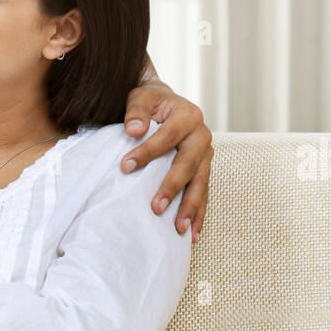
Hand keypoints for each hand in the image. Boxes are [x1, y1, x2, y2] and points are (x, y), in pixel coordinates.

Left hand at [120, 80, 212, 242]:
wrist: (166, 103)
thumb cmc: (150, 102)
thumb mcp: (141, 96)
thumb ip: (137, 110)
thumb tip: (133, 130)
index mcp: (188, 115)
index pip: (168, 137)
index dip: (147, 152)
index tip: (125, 166)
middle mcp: (202, 135)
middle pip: (189, 164)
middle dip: (172, 187)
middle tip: (155, 207)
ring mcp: (205, 155)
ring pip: (200, 183)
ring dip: (190, 207)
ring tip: (179, 229)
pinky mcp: (204, 169)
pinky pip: (203, 193)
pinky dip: (198, 213)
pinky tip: (191, 233)